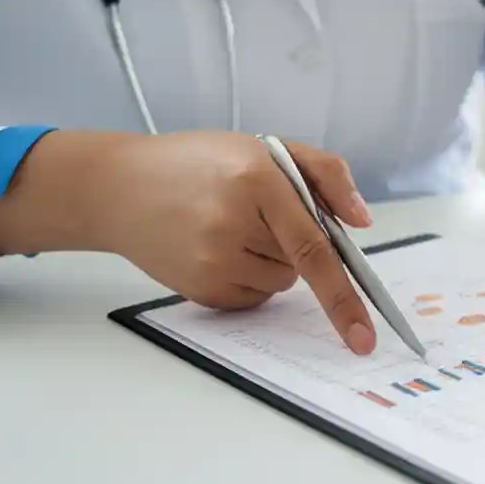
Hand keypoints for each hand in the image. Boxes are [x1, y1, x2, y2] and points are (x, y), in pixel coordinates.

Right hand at [91, 132, 377, 353]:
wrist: (120, 187)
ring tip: (229, 226)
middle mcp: (232, 223)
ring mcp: (212, 261)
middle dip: (292, 242)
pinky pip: (253, 297)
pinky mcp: (199, 288)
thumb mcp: (265, 148)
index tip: (365, 335)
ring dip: (270, 260)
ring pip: (280, 282)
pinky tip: (216, 247)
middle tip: (253, 210)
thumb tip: (361, 222)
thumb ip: (325, 173)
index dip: (344, 295)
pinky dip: (248, 277)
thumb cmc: (200, 163)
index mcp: (257, 179)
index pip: (313, 246)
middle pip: (301, 263)